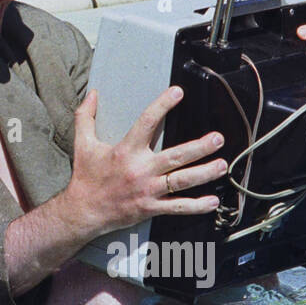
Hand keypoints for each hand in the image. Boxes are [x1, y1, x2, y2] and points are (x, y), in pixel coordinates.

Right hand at [68, 87, 225, 234]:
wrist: (83, 211)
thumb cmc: (86, 177)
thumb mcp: (83, 144)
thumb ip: (86, 117)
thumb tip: (91, 93)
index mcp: (125, 151)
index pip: (146, 122)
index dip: (162, 106)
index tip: (178, 93)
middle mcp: (140, 170)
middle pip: (175, 156)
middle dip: (199, 147)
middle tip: (218, 138)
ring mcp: (148, 190)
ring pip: (182, 181)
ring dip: (205, 173)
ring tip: (222, 165)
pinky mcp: (150, 207)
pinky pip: (178, 207)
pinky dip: (197, 205)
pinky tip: (212, 201)